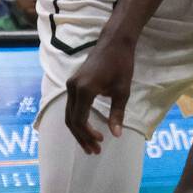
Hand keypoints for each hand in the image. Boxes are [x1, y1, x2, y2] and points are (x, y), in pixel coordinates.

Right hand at [65, 36, 135, 153]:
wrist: (115, 41)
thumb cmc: (121, 64)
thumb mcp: (123, 90)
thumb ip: (117, 113)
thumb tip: (116, 134)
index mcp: (84, 90)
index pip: (80, 120)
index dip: (88, 134)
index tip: (100, 142)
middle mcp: (72, 88)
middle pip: (71, 120)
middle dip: (81, 137)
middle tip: (94, 150)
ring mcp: (71, 84)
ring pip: (69, 114)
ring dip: (78, 130)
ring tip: (90, 144)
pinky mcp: (73, 83)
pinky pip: (71, 106)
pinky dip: (77, 119)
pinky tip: (86, 128)